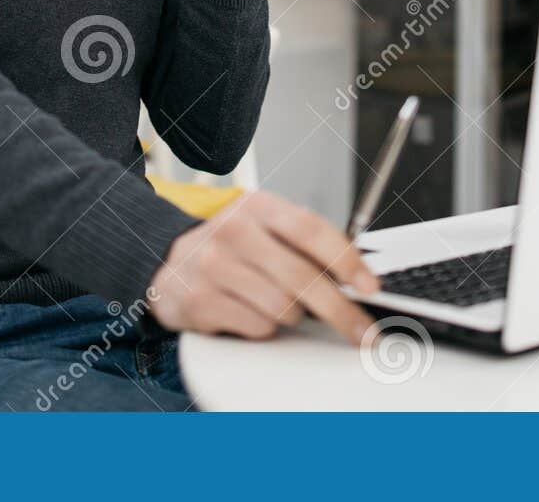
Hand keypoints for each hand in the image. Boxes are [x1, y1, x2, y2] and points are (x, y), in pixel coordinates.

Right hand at [147, 191, 380, 343]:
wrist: (169, 263)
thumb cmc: (231, 249)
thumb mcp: (265, 229)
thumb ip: (306, 245)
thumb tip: (359, 278)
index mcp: (258, 206)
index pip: (311, 230)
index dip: (347, 261)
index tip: (370, 287)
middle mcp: (233, 230)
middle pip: (302, 277)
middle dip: (341, 311)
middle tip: (362, 332)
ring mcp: (213, 265)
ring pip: (282, 307)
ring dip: (293, 316)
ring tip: (280, 306)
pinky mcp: (199, 300)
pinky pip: (257, 326)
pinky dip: (266, 328)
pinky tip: (253, 313)